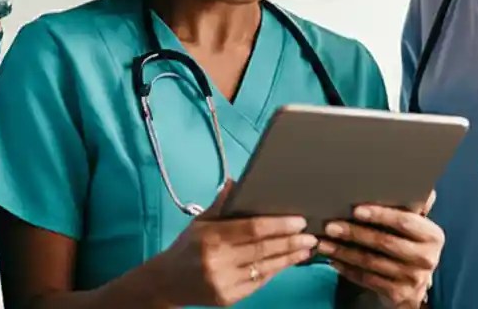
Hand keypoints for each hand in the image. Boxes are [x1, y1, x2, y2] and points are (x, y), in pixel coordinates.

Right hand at [150, 182, 317, 306]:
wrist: (167, 282)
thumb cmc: (187, 247)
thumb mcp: (200, 222)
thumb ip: (221, 204)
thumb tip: (237, 181)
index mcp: (211, 236)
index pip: (252, 229)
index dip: (278, 225)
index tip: (298, 220)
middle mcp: (218, 260)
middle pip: (263, 248)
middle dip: (290, 241)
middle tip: (310, 234)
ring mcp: (224, 282)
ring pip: (265, 268)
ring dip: (289, 258)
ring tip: (307, 248)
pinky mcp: (229, 298)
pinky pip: (259, 282)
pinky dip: (276, 271)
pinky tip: (289, 262)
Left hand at [315, 191, 442, 307]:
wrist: (413, 285)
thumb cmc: (408, 245)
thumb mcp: (414, 226)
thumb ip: (409, 205)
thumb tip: (399, 173)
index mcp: (432, 235)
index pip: (405, 222)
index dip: (380, 215)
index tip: (356, 209)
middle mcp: (427, 258)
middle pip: (385, 242)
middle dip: (354, 233)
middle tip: (330, 226)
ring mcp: (413, 278)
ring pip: (371, 262)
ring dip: (344, 251)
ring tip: (323, 242)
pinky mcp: (399, 295)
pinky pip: (367, 279)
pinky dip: (347, 268)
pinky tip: (332, 259)